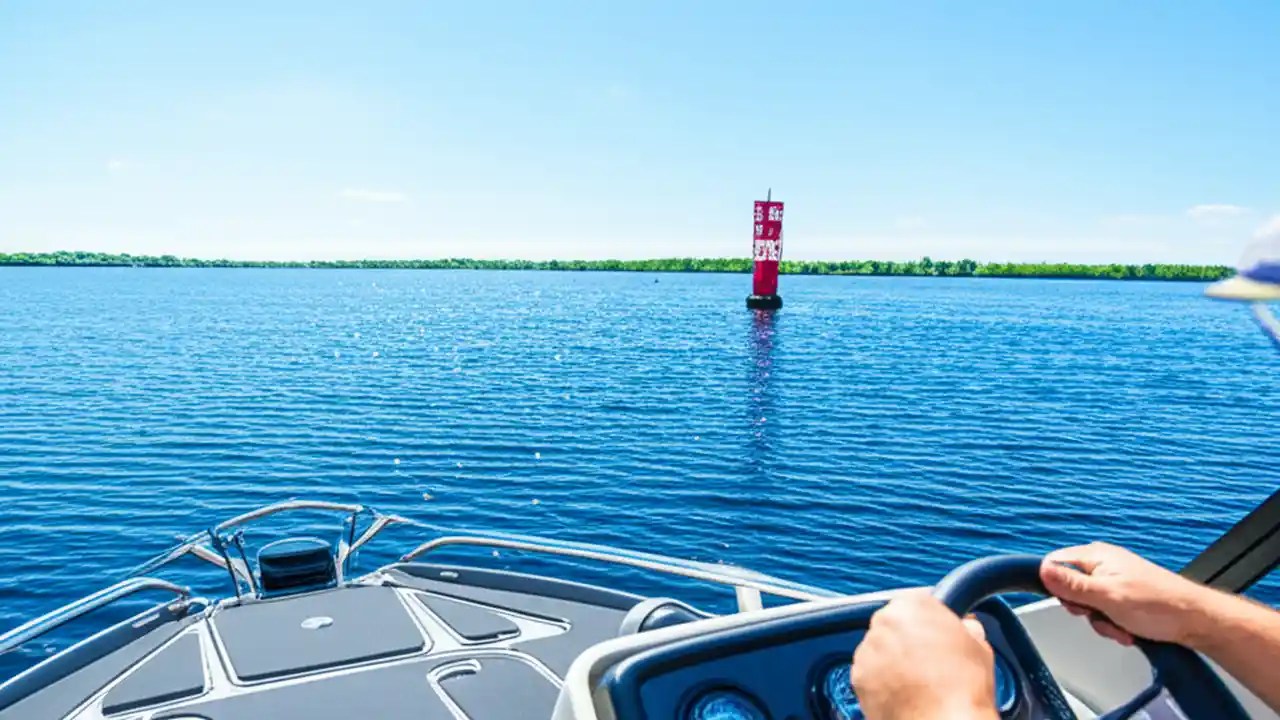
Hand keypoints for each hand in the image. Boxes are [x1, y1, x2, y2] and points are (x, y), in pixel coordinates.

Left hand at [852, 590, 999, 719]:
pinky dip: (881, 681)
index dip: (928, 619)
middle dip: (907, 638)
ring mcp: (866, 651)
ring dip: (891, 659)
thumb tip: (967, 628)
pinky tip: (902, 694)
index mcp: (912, 606)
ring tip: (916, 681)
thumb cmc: (961, 688)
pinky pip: (869, 673)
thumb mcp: (979, 648)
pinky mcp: (857, 679)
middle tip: (927, 659)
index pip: (916, 601)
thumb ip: (967, 628)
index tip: (935, 632)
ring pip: (879, 649)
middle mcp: (883, 623)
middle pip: (893, 624)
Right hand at [1041, 542, 1213, 646]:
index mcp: (1096, 555)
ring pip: (1088, 605)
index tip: (1073, 603)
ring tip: (1121, 626)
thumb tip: (1040, 569)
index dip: (1058, 587)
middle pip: (1070, 588)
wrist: (1195, 620)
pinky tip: (1128, 629)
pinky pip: (1105, 612)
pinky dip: (1114, 624)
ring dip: (1102, 621)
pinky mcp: (1124, 595)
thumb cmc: (1159, 604)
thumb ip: (1071, 585)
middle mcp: (1103, 564)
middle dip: (1084, 610)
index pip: (1055, 564)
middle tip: (1101, 614)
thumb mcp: (1106, 596)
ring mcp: (1114, 580)